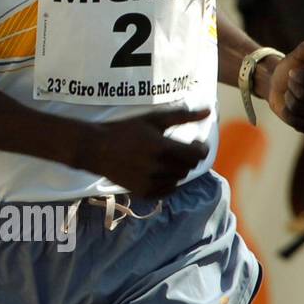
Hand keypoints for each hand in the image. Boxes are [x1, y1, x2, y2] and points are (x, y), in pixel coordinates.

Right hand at [77, 106, 211, 198]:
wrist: (95, 148)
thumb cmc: (124, 130)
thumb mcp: (152, 119)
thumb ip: (182, 116)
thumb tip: (208, 112)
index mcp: (163, 148)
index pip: (197, 155)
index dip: (200, 148)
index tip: (194, 142)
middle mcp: (158, 168)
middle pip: (189, 167)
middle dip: (188, 157)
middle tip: (178, 149)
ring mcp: (150, 182)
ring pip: (179, 179)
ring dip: (177, 169)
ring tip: (165, 159)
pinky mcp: (143, 192)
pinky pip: (167, 191)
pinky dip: (168, 182)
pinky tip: (159, 171)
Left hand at [268, 42, 303, 133]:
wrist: (277, 83)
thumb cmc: (292, 66)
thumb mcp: (301, 53)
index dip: (301, 78)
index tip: (293, 72)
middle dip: (292, 87)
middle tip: (292, 84)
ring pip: (298, 109)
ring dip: (288, 99)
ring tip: (291, 94)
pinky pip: (295, 122)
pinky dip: (286, 112)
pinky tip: (290, 107)